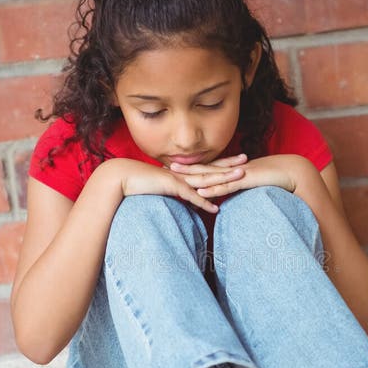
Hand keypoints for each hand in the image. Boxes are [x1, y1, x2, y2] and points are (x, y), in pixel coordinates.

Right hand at [116, 156, 246, 213]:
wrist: (121, 177)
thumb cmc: (138, 181)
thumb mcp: (159, 184)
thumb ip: (171, 188)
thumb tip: (181, 194)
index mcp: (181, 171)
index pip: (206, 166)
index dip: (222, 163)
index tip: (236, 160)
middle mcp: (182, 173)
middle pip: (210, 169)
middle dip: (229, 165)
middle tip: (247, 160)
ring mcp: (178, 179)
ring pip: (206, 179)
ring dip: (224, 179)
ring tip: (241, 177)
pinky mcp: (171, 188)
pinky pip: (191, 196)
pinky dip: (204, 202)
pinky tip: (216, 208)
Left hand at [169, 154, 310, 198]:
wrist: (293, 172)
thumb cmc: (275, 179)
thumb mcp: (253, 185)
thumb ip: (240, 188)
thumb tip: (229, 196)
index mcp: (233, 171)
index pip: (209, 169)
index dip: (192, 168)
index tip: (176, 167)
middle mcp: (233, 170)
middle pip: (205, 169)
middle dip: (186, 169)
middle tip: (166, 166)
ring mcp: (239, 174)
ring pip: (212, 177)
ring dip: (193, 177)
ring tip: (176, 177)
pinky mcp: (246, 181)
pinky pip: (227, 186)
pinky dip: (213, 189)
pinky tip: (200, 192)